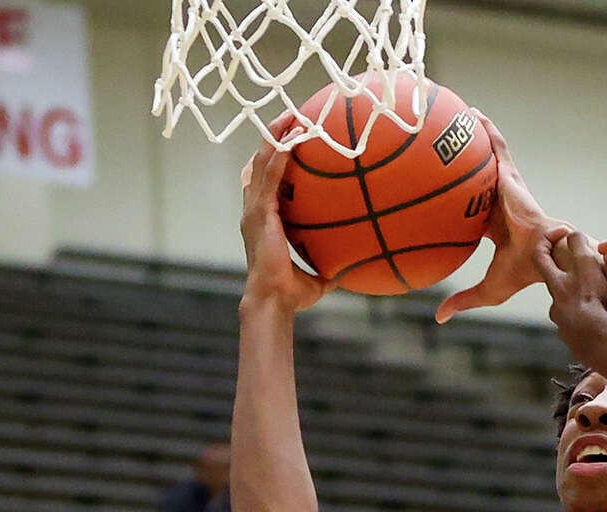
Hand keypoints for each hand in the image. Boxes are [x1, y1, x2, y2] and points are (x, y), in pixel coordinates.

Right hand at [239, 116, 332, 313]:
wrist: (273, 300)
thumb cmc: (291, 294)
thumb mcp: (316, 277)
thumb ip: (329, 267)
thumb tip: (352, 269)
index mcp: (263, 220)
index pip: (265, 181)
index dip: (273, 158)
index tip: (289, 140)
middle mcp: (254, 209)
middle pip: (260, 162)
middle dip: (274, 137)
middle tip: (291, 116)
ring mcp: (254, 209)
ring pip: (262, 161)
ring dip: (276, 136)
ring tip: (291, 115)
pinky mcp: (259, 212)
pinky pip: (270, 175)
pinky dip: (280, 153)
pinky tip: (294, 136)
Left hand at [435, 115, 567, 322]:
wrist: (547, 255)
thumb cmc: (524, 273)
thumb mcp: (487, 290)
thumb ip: (463, 300)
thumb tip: (439, 318)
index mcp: (496, 227)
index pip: (474, 213)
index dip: (461, 206)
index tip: (445, 200)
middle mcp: (500, 203)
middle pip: (477, 180)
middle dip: (464, 166)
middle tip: (442, 149)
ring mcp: (505, 188)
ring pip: (485, 158)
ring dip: (474, 138)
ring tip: (456, 116)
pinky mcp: (509, 176)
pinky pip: (494, 147)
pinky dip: (485, 130)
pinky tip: (471, 114)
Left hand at [535, 228, 606, 354]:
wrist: (594, 339)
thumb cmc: (590, 299)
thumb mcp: (586, 264)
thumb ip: (578, 245)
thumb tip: (571, 234)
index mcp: (555, 284)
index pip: (540, 256)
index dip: (546, 241)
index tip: (560, 234)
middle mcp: (555, 305)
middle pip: (557, 286)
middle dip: (570, 278)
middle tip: (590, 276)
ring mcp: (563, 325)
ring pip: (568, 309)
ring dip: (580, 303)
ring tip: (600, 304)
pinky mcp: (574, 341)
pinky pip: (578, 329)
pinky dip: (587, 324)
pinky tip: (601, 324)